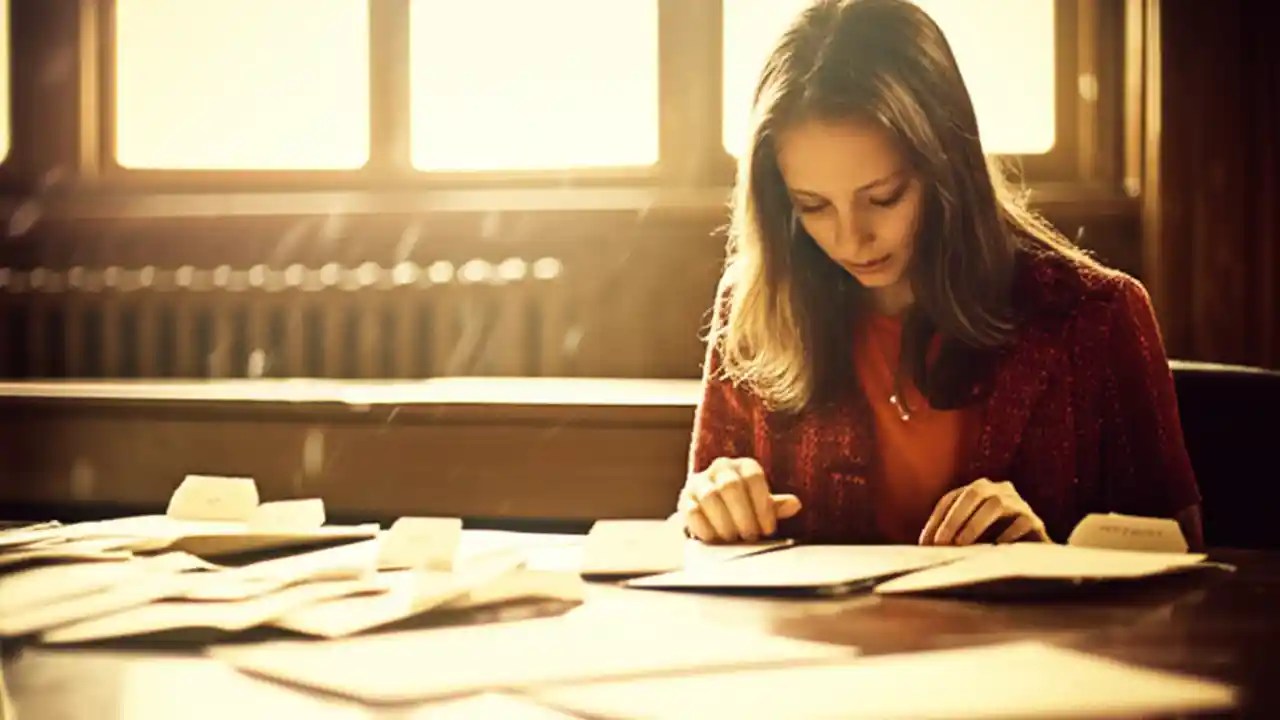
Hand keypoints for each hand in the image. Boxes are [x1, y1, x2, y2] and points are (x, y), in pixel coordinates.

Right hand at [677, 457, 801, 543]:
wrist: (711, 513)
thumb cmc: (742, 508)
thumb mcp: (760, 505)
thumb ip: (774, 506)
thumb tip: (795, 504)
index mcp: (744, 466)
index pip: (753, 477)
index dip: (762, 506)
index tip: (767, 529)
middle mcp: (721, 468)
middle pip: (731, 486)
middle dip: (742, 516)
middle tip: (750, 536)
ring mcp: (700, 481)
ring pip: (710, 497)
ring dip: (724, 522)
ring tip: (733, 539)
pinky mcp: (685, 499)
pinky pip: (692, 511)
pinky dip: (705, 527)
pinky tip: (715, 538)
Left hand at [919, 478, 1049, 545]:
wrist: (1034, 558)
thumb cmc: (992, 546)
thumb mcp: (967, 538)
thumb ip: (949, 538)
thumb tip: (924, 549)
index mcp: (977, 491)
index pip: (951, 498)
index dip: (936, 519)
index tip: (926, 543)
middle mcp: (998, 490)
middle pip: (974, 493)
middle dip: (954, 518)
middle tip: (941, 543)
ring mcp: (1019, 503)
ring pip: (996, 504)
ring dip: (975, 524)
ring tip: (961, 544)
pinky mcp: (1035, 521)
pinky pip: (1022, 522)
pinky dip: (1007, 534)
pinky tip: (995, 548)